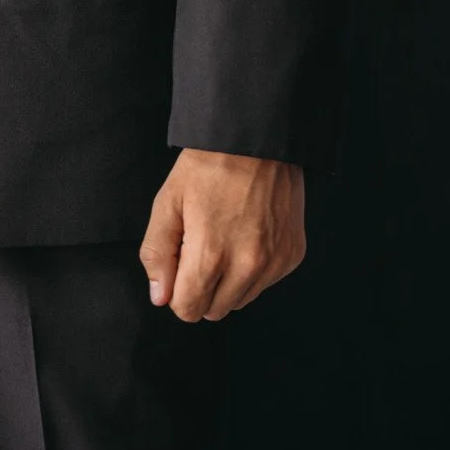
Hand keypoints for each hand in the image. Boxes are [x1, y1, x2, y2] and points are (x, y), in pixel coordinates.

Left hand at [139, 149, 304, 321]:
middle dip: (201, 289)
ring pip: (241, 300)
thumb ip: (157, 253)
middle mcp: (247, 266)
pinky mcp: (292, 256)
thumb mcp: (168, 201)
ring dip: (227, 282)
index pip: (188, 309)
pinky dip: (253, 269)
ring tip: (223, 237)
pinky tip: (246, 233)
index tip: (179, 263)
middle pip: (214, 311)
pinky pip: (265, 283)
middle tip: (200, 246)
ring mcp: (274, 263)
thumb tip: (160, 297)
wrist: (258, 138)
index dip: (176, 290)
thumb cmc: (208, 165)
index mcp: (211, 254)